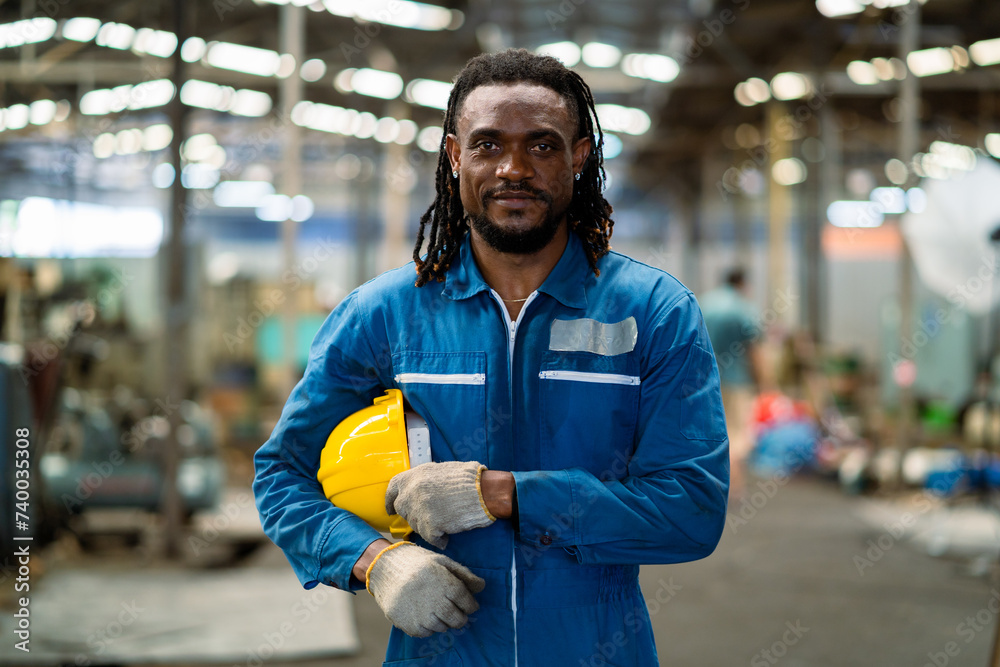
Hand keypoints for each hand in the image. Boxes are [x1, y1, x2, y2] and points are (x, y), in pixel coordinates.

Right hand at [366, 542, 484, 637]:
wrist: (384, 567)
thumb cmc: (417, 562)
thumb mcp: (442, 561)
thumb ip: (463, 574)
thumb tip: (481, 587)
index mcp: (443, 582)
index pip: (466, 601)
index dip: (471, 604)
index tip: (470, 605)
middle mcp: (432, 600)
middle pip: (456, 618)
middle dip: (461, 617)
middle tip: (458, 613)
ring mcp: (419, 614)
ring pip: (442, 627)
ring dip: (445, 622)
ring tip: (439, 611)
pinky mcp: (406, 623)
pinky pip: (425, 633)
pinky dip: (429, 627)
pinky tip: (425, 615)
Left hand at [385, 461, 495, 548]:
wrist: (482, 491)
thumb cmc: (467, 480)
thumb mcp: (440, 471)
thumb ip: (423, 480)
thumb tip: (415, 490)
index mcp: (413, 476)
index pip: (392, 488)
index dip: (390, 500)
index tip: (390, 509)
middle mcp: (411, 491)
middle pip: (403, 510)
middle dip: (413, 515)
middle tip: (428, 517)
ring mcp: (418, 508)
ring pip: (416, 525)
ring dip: (428, 527)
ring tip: (446, 522)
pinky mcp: (429, 524)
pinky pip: (429, 538)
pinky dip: (439, 539)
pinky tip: (447, 535)